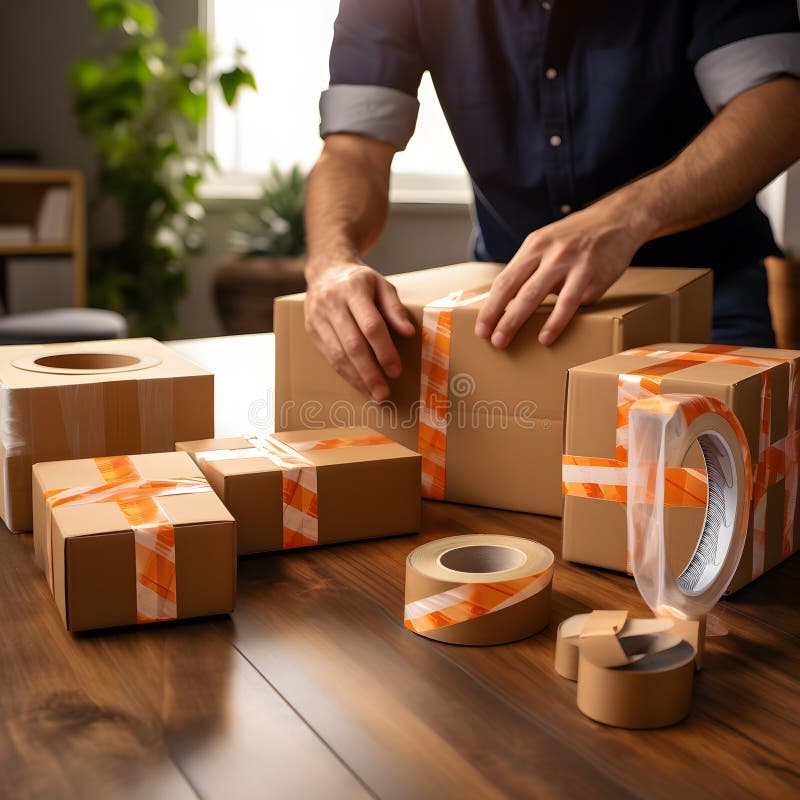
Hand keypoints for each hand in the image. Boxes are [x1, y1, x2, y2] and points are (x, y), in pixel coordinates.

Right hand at [304, 261, 414, 400]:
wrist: (325, 271)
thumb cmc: (360, 281)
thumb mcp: (382, 285)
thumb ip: (395, 309)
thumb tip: (409, 333)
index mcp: (353, 289)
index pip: (370, 325)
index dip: (384, 350)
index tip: (396, 370)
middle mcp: (331, 303)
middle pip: (352, 344)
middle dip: (369, 372)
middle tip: (384, 393)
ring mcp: (317, 317)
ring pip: (337, 355)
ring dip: (357, 379)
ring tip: (374, 395)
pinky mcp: (311, 330)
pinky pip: (329, 357)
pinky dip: (345, 374)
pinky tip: (359, 385)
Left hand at [474, 200, 645, 346]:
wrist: (618, 219)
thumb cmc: (576, 238)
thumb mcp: (548, 242)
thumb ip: (531, 269)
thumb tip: (510, 303)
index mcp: (534, 246)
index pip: (505, 280)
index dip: (491, 305)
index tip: (481, 327)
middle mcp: (549, 253)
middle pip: (516, 289)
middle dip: (499, 316)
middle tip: (489, 339)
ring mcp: (571, 263)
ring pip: (538, 295)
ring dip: (517, 320)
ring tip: (505, 341)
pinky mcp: (592, 274)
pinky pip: (571, 301)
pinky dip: (555, 321)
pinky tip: (545, 337)